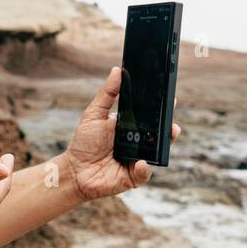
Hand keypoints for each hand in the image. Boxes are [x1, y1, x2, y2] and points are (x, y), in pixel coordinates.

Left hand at [62, 67, 180, 201]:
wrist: (73, 171)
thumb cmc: (83, 143)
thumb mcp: (94, 114)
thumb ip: (107, 94)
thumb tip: (117, 70)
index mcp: (130, 127)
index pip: (150, 117)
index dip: (161, 109)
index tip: (170, 99)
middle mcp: (137, 143)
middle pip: (159, 135)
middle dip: (169, 127)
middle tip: (172, 120)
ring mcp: (137, 160)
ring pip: (157, 153)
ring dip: (164, 145)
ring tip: (168, 135)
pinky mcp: (133, 177)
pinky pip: (144, 172)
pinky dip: (144, 168)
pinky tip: (141, 162)